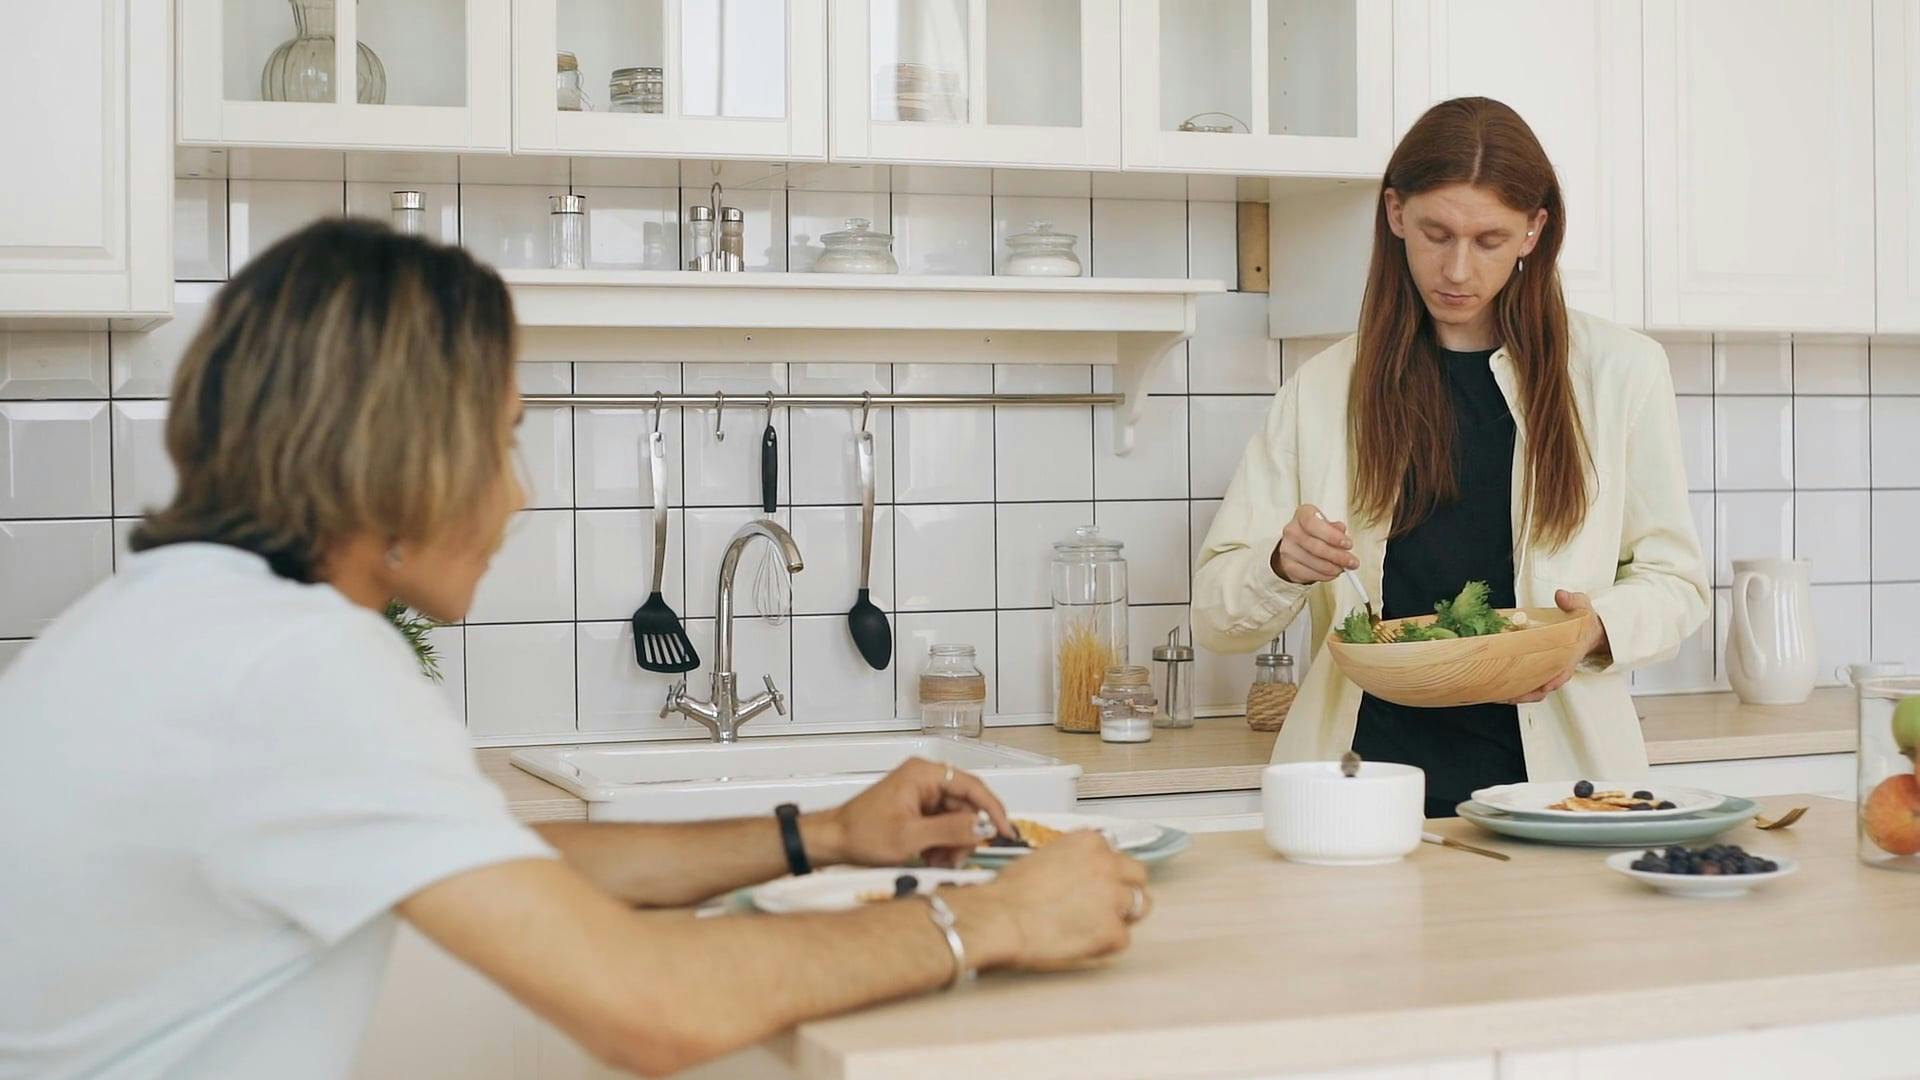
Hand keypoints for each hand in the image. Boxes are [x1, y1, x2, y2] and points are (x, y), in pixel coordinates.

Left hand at [811, 758, 1011, 869]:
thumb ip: (950, 830)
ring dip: (953, 845)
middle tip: (958, 859)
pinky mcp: (917, 811)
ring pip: (956, 820)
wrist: (832, 842)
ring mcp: (921, 795)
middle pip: (966, 806)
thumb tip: (983, 826)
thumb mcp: (910, 837)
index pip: (972, 787)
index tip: (1005, 832)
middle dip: (965, 836)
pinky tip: (931, 859)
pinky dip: (942, 845)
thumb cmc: (861, 834)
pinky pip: (942, 827)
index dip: (992, 811)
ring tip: (939, 863)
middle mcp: (925, 780)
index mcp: (924, 774)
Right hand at [952, 832, 1149, 970]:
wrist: (1000, 918)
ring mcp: (1114, 898)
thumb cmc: (1010, 892)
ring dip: (1122, 915)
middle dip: (1125, 889)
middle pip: (1138, 876)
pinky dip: (1106, 943)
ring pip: (1140, 905)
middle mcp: (1108, 865)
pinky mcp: (1113, 931)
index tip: (1099, 883)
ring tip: (1095, 925)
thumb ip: (1073, 860)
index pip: (1117, 855)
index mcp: (1090, 842)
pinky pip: (1123, 938)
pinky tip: (1083, 942)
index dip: (1108, 872)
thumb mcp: (1044, 857)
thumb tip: (1080, 874)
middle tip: (1106, 905)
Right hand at [1271, 504, 1359, 584]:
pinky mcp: (1288, 565)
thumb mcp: (1327, 525)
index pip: (1314, 523)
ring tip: (1343, 568)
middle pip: (1316, 546)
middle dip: (1338, 556)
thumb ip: (1335, 528)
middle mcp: (1292, 530)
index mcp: (1303, 514)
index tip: (1348, 544)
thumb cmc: (1316, 532)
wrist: (1297, 546)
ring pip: (1315, 562)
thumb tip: (1341, 530)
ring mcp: (1288, 548)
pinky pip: (1309, 573)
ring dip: (1333, 568)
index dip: (1332, 536)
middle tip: (1351, 562)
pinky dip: (1325, 575)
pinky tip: (1332, 573)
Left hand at [1503, 590, 1610, 703]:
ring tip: (1494, 696)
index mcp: (1570, 656)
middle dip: (1524, 694)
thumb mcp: (1581, 606)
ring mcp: (1547, 671)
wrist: (1586, 629)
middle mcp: (1558, 668)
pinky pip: (1525, 683)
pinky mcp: (1537, 669)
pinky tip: (1494, 689)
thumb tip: (1561, 596)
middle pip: (1542, 688)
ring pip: (1531, 690)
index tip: (1542, 687)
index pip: (1561, 673)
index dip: (1551, 681)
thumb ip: (1572, 601)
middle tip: (1505, 696)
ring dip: (1514, 694)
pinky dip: (1511, 688)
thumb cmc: (1582, 620)